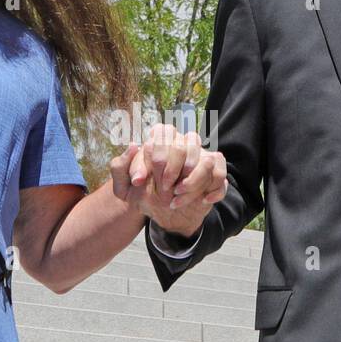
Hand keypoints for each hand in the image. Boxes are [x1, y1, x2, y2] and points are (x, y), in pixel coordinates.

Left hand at [109, 123, 226, 234]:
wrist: (158, 210)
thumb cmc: (140, 194)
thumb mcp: (124, 187)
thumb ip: (120, 167)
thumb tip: (134, 145)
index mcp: (160, 140)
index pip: (164, 131)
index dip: (159, 154)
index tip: (150, 179)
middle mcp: (183, 143)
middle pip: (187, 142)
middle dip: (174, 168)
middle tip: (165, 189)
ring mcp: (201, 157)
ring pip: (208, 158)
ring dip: (194, 179)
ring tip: (179, 195)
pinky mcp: (214, 172)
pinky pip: (221, 174)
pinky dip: (214, 189)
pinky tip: (203, 200)